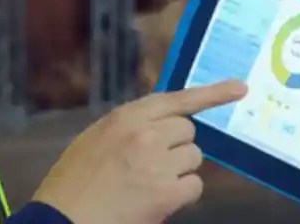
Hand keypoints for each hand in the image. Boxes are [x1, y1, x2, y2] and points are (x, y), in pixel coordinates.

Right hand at [30, 79, 247, 223]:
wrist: (61, 221)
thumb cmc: (74, 184)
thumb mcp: (96, 140)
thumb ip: (131, 127)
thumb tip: (164, 124)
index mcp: (125, 118)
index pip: (176, 99)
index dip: (211, 93)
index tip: (238, 88)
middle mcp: (145, 134)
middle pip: (188, 131)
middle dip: (177, 147)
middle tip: (152, 166)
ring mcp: (158, 164)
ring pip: (194, 158)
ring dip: (179, 171)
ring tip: (149, 185)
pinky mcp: (166, 194)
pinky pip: (194, 186)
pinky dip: (182, 195)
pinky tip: (158, 201)